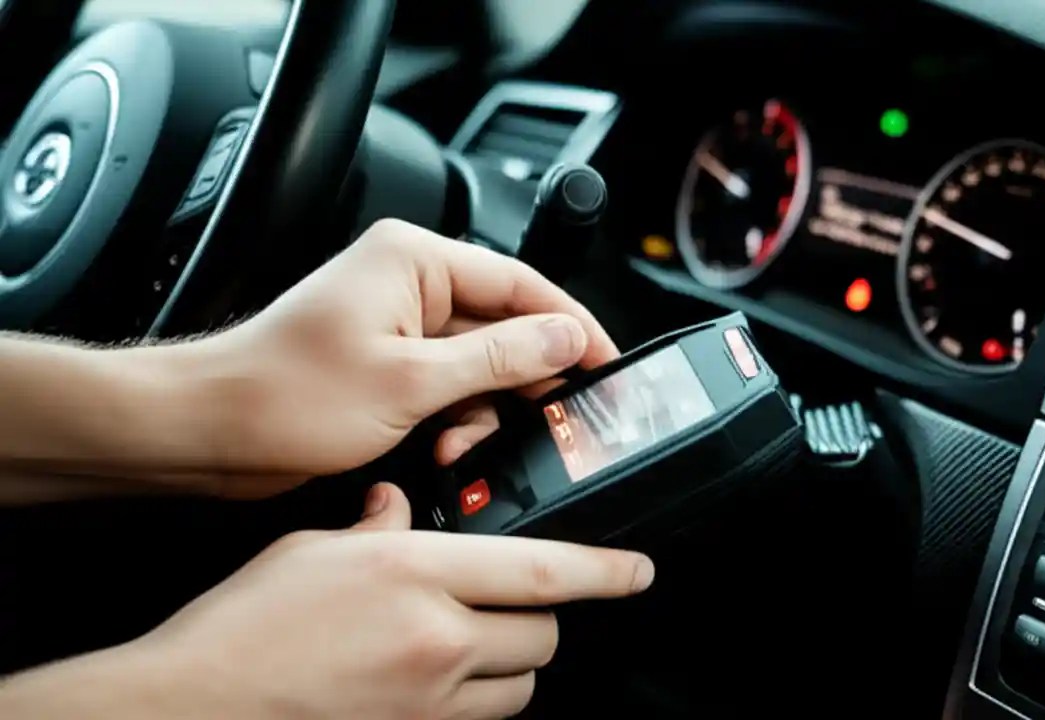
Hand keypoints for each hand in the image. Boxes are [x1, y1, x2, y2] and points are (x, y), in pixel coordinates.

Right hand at [0, 484, 653, 718]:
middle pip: (544, 633)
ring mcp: (429, 697)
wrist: (196, 704)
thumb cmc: (246, 624)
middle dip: (544, 617)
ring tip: (481, 644)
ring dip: (515, 662)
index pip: (541, 567)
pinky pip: (482, 719)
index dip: (604, 570)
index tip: (638, 571)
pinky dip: (481, 698)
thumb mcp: (315, 550)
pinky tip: (447, 681)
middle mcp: (436, 637)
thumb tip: (402, 512)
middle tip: (519, 604)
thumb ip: (379, 526)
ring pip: (522, 684)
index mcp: (415, 571)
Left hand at [188, 219, 618, 496]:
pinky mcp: (390, 367)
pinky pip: (451, 388)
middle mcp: (409, 285)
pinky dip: (457, 420)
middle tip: (559, 419)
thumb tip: (561, 338)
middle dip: (525, 379)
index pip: (520, 284)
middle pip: (505, 326)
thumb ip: (498, 358)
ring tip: (467, 442)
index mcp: (414, 260)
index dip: (570, 325)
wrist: (211, 433)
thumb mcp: (409, 381)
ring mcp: (399, 328)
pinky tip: (445, 446)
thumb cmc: (282, 393)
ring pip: (481, 365)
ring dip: (485, 410)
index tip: (605, 363)